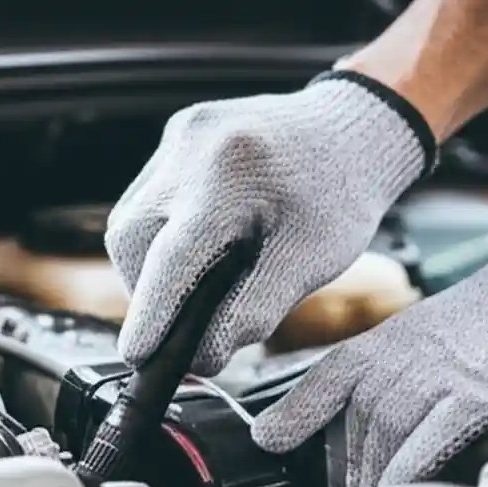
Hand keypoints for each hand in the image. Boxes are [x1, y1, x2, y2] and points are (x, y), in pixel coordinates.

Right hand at [107, 71, 434, 374]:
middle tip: (172, 325)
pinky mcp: (178, 134)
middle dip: (144, 290)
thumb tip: (200, 355)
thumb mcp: (309, 263)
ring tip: (190, 285)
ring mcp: (180, 136)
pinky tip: (197, 247)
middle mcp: (193, 147)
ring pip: (130, 217)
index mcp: (230, 178)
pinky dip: (160, 234)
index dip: (150, 315)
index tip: (138, 357)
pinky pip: (147, 196)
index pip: (171, 259)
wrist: (357, 129)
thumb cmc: (341, 197)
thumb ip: (251, 313)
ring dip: (148, 263)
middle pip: (130, 237)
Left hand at [252, 187, 487, 486]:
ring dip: (369, 481)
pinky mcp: (481, 397)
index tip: (269, 441)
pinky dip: (408, 477)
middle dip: (340, 468)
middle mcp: (408, 353)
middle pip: (351, 420)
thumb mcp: (458, 325)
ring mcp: (441, 374)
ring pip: (380, 437)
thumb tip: (408, 405)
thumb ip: (423, 362)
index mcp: (399, 334)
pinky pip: (428, 446)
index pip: (326, 376)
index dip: (293, 412)